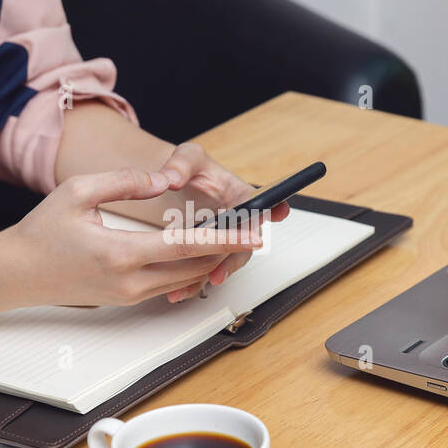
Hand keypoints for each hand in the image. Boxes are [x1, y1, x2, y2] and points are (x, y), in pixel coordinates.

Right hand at [0, 168, 262, 307]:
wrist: (17, 273)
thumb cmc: (42, 232)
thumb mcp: (78, 191)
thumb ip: (124, 181)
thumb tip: (160, 179)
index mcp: (120, 253)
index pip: (185, 246)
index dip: (223, 239)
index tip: (250, 232)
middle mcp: (129, 280)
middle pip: (194, 267)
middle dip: (226, 250)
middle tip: (250, 229)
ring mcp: (128, 294)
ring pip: (184, 279)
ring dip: (209, 260)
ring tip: (231, 236)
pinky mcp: (126, 299)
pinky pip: (168, 284)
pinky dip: (188, 269)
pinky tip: (199, 251)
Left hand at [156, 142, 290, 299]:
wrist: (168, 187)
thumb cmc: (187, 169)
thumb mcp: (187, 157)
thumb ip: (181, 164)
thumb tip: (172, 178)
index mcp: (241, 195)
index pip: (262, 203)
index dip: (274, 208)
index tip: (279, 211)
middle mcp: (237, 220)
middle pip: (245, 242)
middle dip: (236, 256)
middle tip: (226, 265)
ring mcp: (222, 239)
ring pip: (225, 260)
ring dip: (216, 273)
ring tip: (205, 282)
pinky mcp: (204, 252)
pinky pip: (204, 270)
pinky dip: (194, 281)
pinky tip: (180, 290)